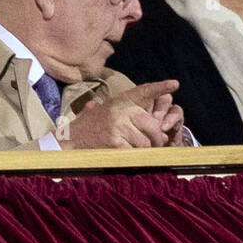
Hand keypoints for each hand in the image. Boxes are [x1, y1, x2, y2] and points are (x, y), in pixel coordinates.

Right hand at [58, 80, 180, 148]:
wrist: (68, 142)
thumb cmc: (87, 128)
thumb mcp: (101, 111)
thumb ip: (122, 111)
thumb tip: (148, 117)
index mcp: (119, 102)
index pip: (144, 91)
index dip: (160, 87)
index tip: (174, 84)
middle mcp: (121, 112)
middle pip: (152, 125)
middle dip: (156, 137)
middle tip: (156, 143)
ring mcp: (118, 127)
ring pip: (146, 141)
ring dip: (144, 150)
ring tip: (135, 150)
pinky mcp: (116, 143)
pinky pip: (136, 152)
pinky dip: (134, 157)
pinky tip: (125, 156)